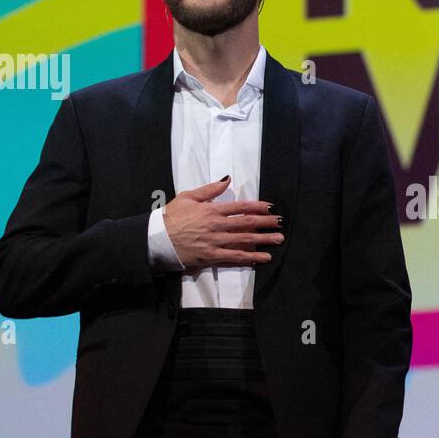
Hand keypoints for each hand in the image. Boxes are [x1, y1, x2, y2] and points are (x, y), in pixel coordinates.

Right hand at [162, 177, 283, 268]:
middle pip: (247, 223)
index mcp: (212, 210)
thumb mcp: (188, 197)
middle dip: (266, 223)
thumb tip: (227, 179)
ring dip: (264, 239)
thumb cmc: (170, 217)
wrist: (157, 238)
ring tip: (279, 239)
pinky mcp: (212, 256)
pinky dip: (251, 257)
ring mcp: (215, 241)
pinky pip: (235, 257)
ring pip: (244, 240)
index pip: (241, 207)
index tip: (271, 208)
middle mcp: (217, 225)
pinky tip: (263, 257)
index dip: (258, 207)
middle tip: (281, 223)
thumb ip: (210, 190)